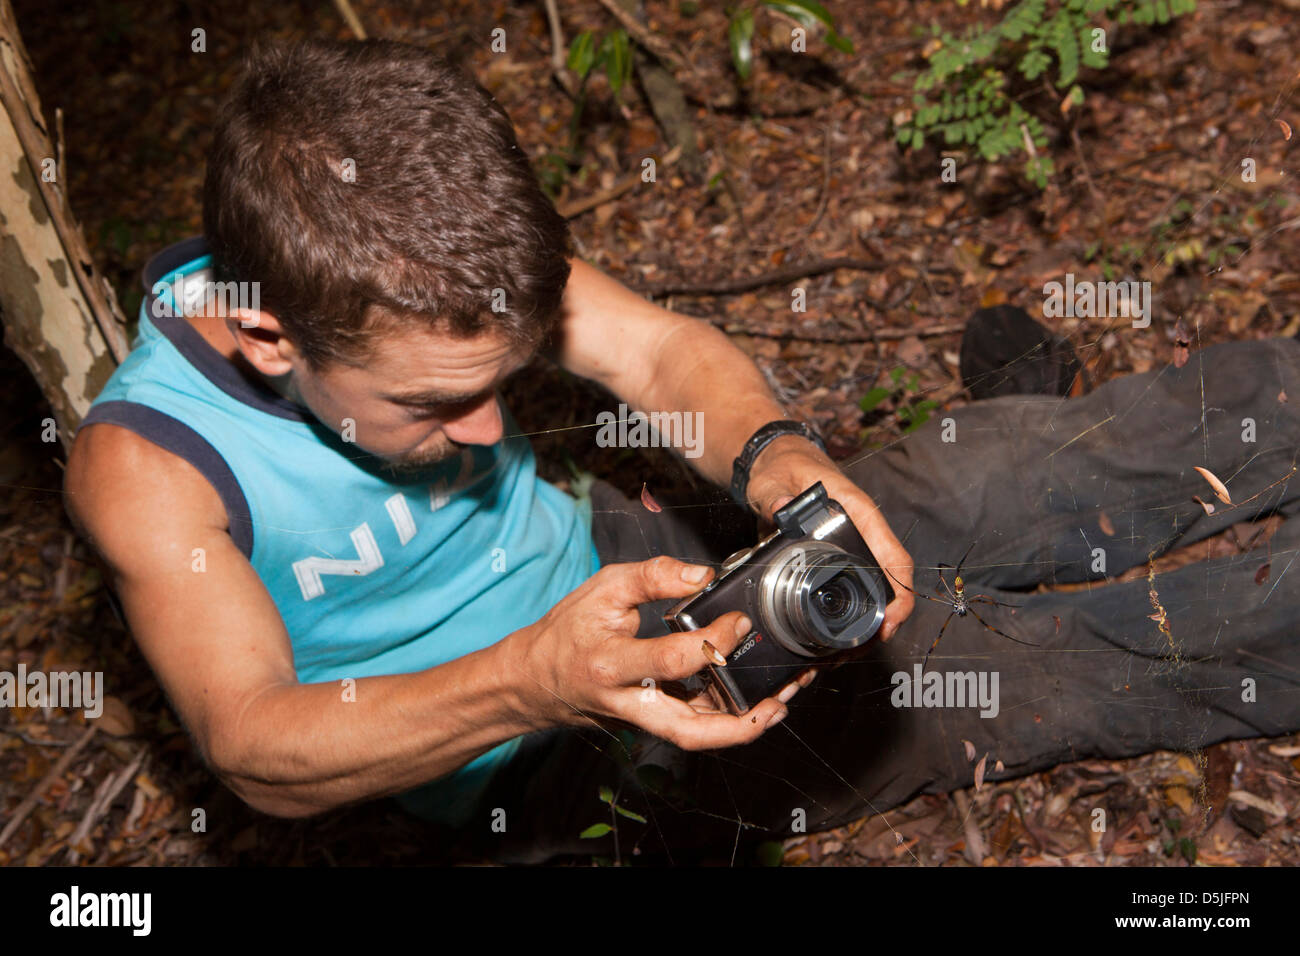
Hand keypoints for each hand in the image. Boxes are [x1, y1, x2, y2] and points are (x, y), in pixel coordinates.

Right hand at [506, 555, 806, 749]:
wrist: (535, 681)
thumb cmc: (567, 632)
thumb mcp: (602, 587)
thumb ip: (653, 576)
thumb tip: (703, 574)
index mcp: (612, 664)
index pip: (671, 661)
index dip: (712, 642)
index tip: (739, 619)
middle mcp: (628, 702)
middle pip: (691, 730)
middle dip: (742, 720)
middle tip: (781, 695)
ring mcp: (641, 720)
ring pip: (698, 738)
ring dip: (745, 725)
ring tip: (783, 699)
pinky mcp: (650, 724)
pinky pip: (694, 727)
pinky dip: (728, 717)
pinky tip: (757, 696)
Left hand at [742, 434, 914, 640]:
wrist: (775, 465)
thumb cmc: (784, 467)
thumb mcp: (775, 479)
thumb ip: (776, 494)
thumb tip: (781, 508)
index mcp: (859, 513)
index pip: (894, 556)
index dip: (901, 594)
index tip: (891, 622)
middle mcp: (861, 535)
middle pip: (886, 586)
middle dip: (878, 624)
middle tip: (852, 652)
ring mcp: (849, 550)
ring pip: (868, 595)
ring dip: (858, 627)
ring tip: (836, 655)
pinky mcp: (833, 562)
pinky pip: (846, 593)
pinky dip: (841, 619)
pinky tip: (824, 642)